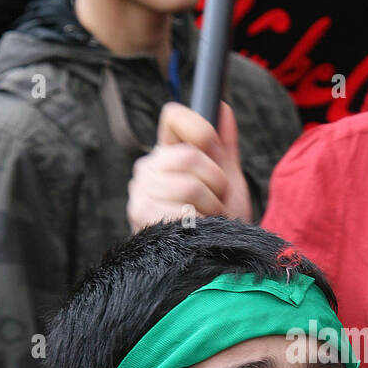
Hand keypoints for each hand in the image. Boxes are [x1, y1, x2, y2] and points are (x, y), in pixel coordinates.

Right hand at [127, 101, 252, 231]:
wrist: (209, 260)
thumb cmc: (216, 220)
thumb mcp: (226, 181)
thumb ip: (224, 146)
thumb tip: (224, 107)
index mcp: (166, 153)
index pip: (175, 116)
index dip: (202, 132)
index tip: (214, 156)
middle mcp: (148, 168)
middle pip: (191, 155)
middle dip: (216, 182)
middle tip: (215, 201)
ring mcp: (141, 192)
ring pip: (190, 186)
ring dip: (211, 207)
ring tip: (206, 218)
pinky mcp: (142, 216)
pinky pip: (183, 210)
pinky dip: (201, 223)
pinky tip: (197, 231)